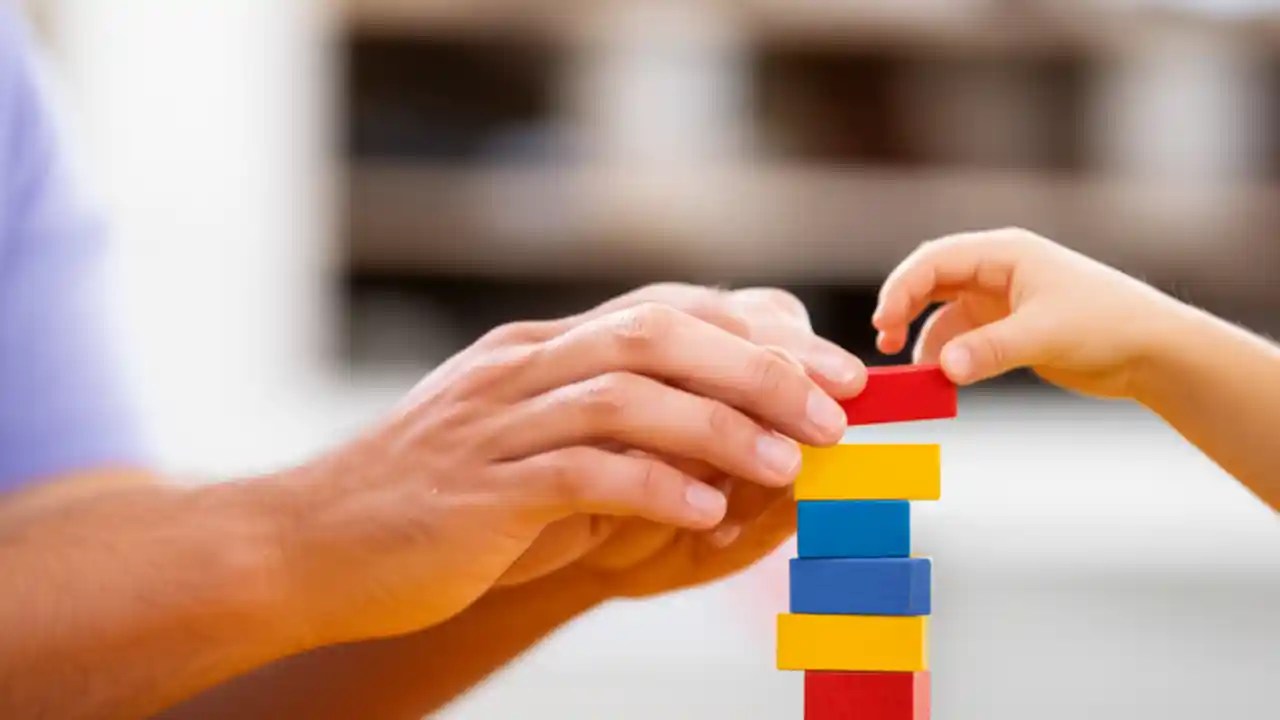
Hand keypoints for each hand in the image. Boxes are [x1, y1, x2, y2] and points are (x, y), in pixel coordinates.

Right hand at [273, 301, 849, 646]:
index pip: (664, 310)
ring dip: (719, 426)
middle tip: (832, 410)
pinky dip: (652, 487)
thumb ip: (602, 429)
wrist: (310, 543)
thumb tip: (713, 446)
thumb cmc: (434, 502)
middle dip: (756, 367)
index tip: (827, 369)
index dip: (753, 332)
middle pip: (657, 334)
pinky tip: (704, 511)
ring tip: (788, 462)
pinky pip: (579, 475)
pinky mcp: (480, 490)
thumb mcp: (522, 444)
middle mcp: (522, 368)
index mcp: (538, 350)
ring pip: (626, 396)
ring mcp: (497, 424)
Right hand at [872, 228, 1184, 398]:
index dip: (901, 288)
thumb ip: (990, 350)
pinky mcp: (1007, 328)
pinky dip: (947, 357)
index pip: (935, 261)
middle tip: (885, 343)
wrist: (1152, 351)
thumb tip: (941, 368)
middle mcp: (997, 270)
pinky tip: (942, 380)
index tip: (884, 324)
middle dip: (903, 309)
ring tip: (917, 374)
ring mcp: (1001, 299)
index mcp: (1005, 253)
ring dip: (924, 340)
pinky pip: (961, 339)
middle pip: (930, 281)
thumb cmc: (1108, 326)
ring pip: (942, 314)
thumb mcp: (1044, 336)